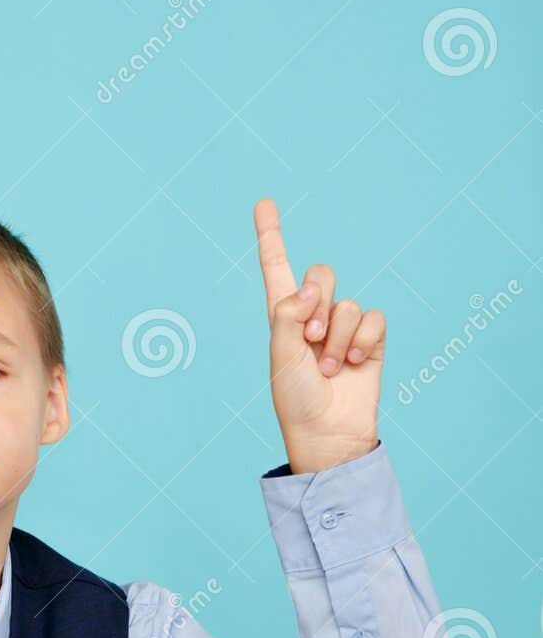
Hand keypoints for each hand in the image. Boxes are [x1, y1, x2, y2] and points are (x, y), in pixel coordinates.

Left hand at [253, 197, 385, 473]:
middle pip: (321, 274)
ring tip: (330, 368)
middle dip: (318, 301)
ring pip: (347, 303)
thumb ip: (288, 315)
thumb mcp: (281, 356)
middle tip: (311, 339)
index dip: (271, 236)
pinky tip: (354, 365)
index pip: (277, 269)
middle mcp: (314, 316)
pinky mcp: (371, 341)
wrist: (327, 435)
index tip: (264, 202)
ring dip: (338, 337)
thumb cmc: (296, 400)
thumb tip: (310, 288)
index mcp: (283, 317)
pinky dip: (363, 341)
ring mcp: (344, 328)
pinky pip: (373, 317)